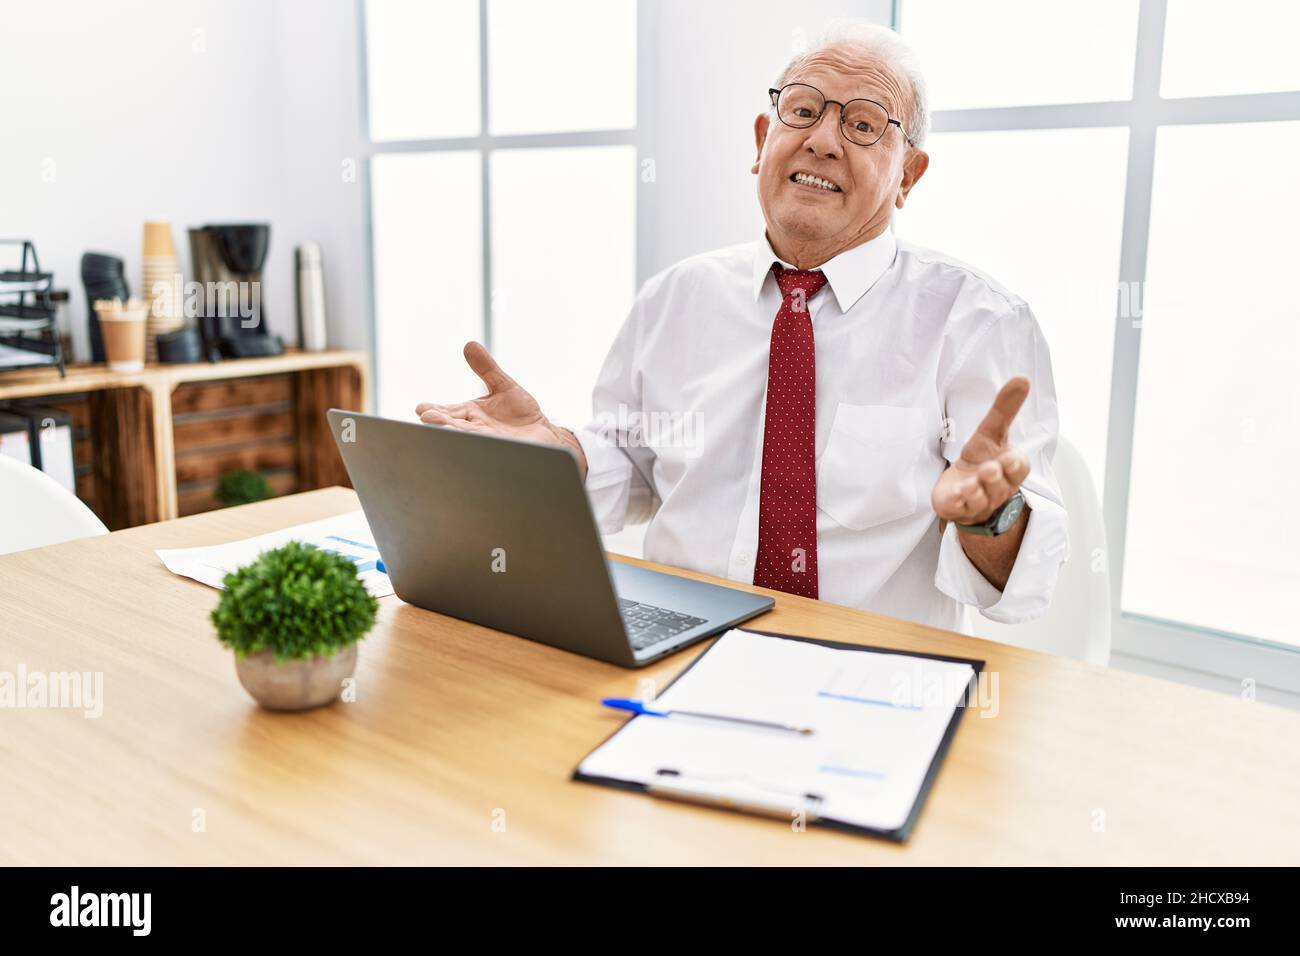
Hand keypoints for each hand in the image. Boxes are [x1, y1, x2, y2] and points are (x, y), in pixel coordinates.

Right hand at [415, 342, 586, 473]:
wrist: (544, 433)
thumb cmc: (521, 413)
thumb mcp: (503, 386)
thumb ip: (486, 369)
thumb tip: (470, 344)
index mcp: (470, 414)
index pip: (447, 412)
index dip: (434, 411)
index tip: (421, 408)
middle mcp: (475, 430)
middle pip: (452, 427)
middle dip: (440, 424)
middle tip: (428, 419)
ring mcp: (487, 442)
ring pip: (467, 439)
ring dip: (455, 436)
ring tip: (447, 431)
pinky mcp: (501, 451)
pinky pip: (489, 448)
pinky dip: (479, 447)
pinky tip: (474, 443)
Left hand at [931, 376, 1031, 525]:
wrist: (964, 490)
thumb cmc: (982, 458)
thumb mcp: (991, 432)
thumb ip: (1005, 409)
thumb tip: (1023, 378)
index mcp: (1010, 469)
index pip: (1018, 469)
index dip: (1014, 465)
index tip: (1009, 457)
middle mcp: (997, 488)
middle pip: (999, 484)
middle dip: (994, 477)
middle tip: (989, 469)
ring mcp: (978, 501)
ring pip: (979, 498)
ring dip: (975, 491)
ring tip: (970, 485)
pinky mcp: (958, 509)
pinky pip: (959, 509)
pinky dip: (958, 503)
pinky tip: (955, 495)